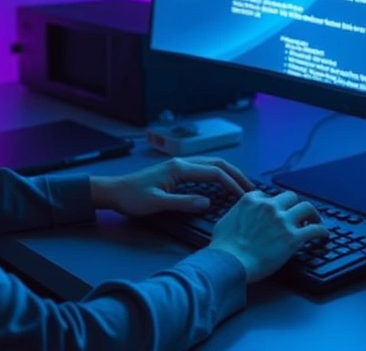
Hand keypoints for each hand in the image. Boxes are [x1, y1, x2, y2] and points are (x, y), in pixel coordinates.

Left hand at [90, 156, 254, 216]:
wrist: (114, 191)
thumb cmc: (132, 197)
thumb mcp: (157, 203)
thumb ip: (183, 203)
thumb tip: (208, 203)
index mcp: (179, 168)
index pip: (214, 173)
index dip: (232, 184)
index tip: (244, 196)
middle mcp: (181, 163)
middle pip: (217, 164)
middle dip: (237, 175)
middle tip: (252, 189)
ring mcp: (179, 166)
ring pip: (211, 165)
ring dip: (229, 173)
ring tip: (242, 186)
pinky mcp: (176, 171)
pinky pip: (204, 170)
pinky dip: (218, 175)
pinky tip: (222, 185)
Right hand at [208, 190, 327, 282]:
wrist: (229, 262)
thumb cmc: (223, 247)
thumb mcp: (225, 221)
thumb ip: (237, 213)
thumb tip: (240, 216)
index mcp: (252, 200)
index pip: (269, 196)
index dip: (275, 205)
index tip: (277, 212)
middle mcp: (269, 206)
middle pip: (290, 197)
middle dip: (294, 205)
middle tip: (298, 214)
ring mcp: (282, 221)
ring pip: (306, 207)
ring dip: (312, 214)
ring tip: (315, 221)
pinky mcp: (293, 238)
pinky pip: (315, 229)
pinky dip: (322, 231)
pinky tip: (324, 235)